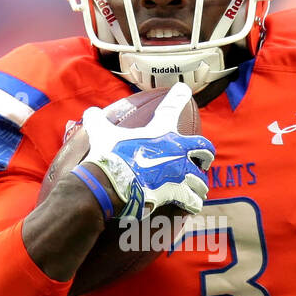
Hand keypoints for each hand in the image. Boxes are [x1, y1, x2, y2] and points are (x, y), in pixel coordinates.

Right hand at [80, 83, 214, 218]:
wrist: (110, 183)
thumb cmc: (108, 155)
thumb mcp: (101, 132)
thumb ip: (97, 120)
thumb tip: (90, 112)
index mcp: (161, 131)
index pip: (172, 106)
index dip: (179, 95)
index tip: (184, 89)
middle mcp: (176, 150)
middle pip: (204, 148)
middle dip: (205, 154)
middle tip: (203, 159)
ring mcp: (179, 172)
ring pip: (201, 179)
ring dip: (198, 184)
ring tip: (196, 189)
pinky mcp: (177, 193)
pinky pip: (193, 200)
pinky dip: (192, 203)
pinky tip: (192, 205)